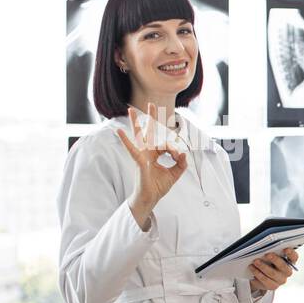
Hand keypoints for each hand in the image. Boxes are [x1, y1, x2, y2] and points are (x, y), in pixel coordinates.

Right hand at [118, 103, 187, 230]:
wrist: (150, 198)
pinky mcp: (139, 161)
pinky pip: (132, 149)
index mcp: (156, 154)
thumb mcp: (175, 174)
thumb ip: (181, 163)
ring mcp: (142, 155)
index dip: (175, 149)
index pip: (167, 144)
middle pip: (150, 132)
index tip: (179, 157)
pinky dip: (125, 140)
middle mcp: (148, 151)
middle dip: (152, 118)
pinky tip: (119, 131)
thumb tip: (184, 153)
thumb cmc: (159, 186)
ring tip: (130, 110)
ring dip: (135, 123)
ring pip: (139, 136)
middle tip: (152, 104)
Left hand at [249, 248, 297, 291]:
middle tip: (267, 254)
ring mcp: (280, 280)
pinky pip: (264, 280)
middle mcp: (287, 272)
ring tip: (255, 261)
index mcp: (290, 262)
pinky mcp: (272, 286)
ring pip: (272, 273)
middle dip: (275, 259)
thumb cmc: (269, 263)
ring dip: (263, 267)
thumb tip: (265, 247)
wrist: (264, 276)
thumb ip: (272, 252)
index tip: (285, 249)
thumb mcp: (272, 257)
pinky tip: (252, 268)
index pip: (294, 257)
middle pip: (283, 266)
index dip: (291, 253)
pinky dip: (257, 274)